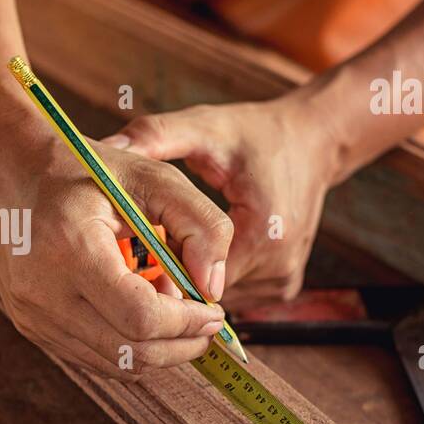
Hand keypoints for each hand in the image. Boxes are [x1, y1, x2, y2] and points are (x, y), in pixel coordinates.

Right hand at [0, 139, 231, 379]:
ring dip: (156, 348)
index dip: (188, 324)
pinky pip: (91, 356)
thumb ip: (201, 224)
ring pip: (112, 363)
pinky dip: (126, 345)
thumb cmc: (83, 168)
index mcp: (72, 248)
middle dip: (181, 345)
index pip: (141, 317)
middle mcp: (43, 291)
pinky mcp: (29, 325)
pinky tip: (138, 311)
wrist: (9, 170)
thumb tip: (215, 288)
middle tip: (204, 321)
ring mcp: (31, 314)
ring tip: (170, 311)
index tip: (214, 311)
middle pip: (130, 351)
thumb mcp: (153, 177)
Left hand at [100, 98, 339, 302]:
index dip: (161, 264)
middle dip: (172, 273)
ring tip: (168, 245)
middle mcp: (279, 266)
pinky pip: (232, 294)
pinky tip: (195, 252)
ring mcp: (283, 280)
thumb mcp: (205, 127)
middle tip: (144, 245)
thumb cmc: (255, 133)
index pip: (196, 275)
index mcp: (264, 233)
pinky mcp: (282, 285)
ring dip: (191, 278)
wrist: (313, 140)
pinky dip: (209, 278)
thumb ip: (158, 135)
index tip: (133, 248)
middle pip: (204, 291)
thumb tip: (109, 144)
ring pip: (215, 297)